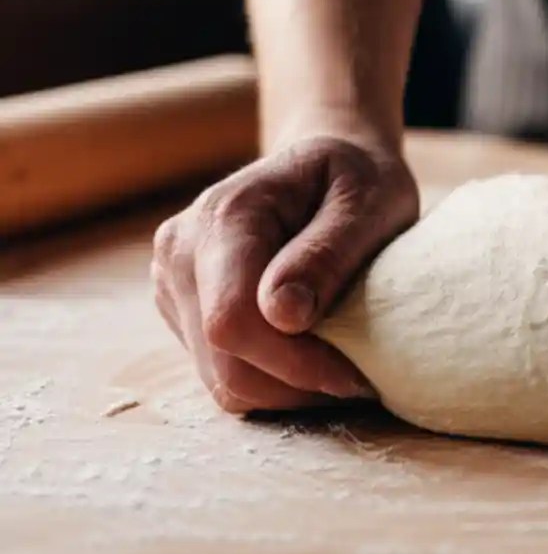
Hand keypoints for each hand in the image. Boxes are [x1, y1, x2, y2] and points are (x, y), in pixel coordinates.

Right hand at [151, 136, 418, 412]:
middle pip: (224, 361)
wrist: (327, 162)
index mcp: (223, 216)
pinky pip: (223, 375)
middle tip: (360, 379)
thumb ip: (327, 253)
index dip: (296, 363)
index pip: (233, 320)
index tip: (356, 373)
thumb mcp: (368, 202)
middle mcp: (180, 252)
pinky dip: (273, 383)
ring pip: (222, 380)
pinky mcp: (184, 313)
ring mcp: (174, 285)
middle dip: (297, 385)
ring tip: (341, 369)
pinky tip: (314, 362)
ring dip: (288, 391)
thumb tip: (284, 314)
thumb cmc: (357, 179)